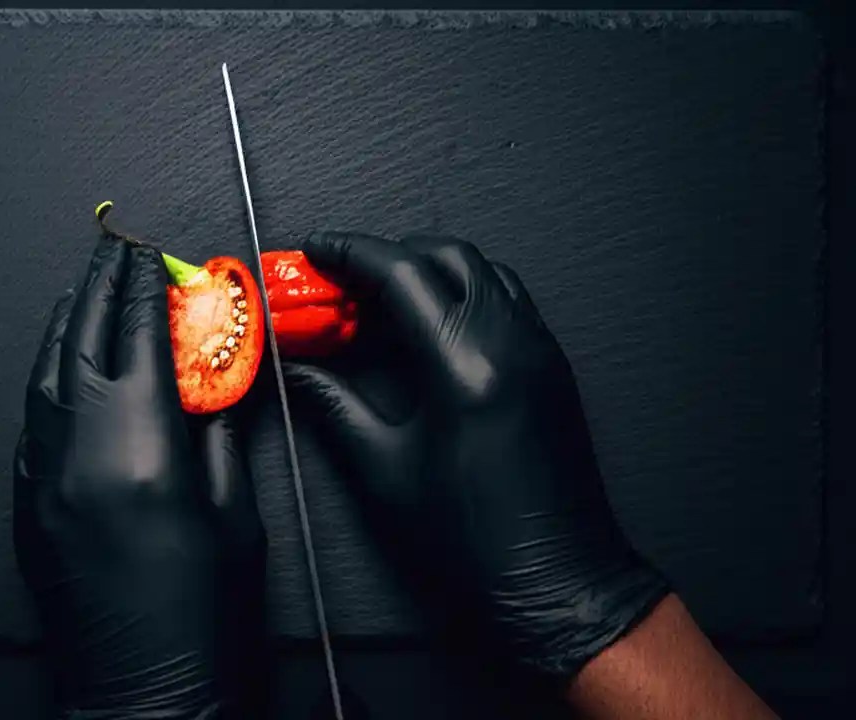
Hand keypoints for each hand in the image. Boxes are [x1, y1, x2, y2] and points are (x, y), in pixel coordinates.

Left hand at [14, 235, 266, 717]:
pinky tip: (65, 369)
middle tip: (115, 252)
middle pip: (83, 341)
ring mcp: (45, 480)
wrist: (145, 694)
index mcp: (142, 450)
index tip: (156, 258)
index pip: (141, 338)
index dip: (149, 288)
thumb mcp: (234, 518)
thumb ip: (219, 438)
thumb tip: (215, 385)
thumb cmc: (202, 621)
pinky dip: (49, 380)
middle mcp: (81, 454)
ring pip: (45, 376)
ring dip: (67, 325)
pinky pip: (32, 421)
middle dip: (100, 287)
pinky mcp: (30, 507)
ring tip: (85, 295)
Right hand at [284, 232, 667, 679]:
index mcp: (466, 367)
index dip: (351, 253)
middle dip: (389, 254)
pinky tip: (431, 328)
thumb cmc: (475, 540)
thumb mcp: (387, 470)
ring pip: (483, 272)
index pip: (403, 274)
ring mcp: (539, 351)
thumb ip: (338, 406)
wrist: (556, 579)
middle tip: (342, 278)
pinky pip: (508, 301)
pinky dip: (464, 294)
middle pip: (447, 257)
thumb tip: (299, 370)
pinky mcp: (553, 367)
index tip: (317, 249)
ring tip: (382, 301)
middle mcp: (511, 344)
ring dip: (430, 270)